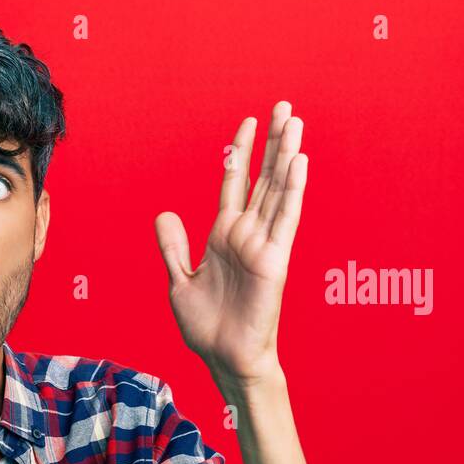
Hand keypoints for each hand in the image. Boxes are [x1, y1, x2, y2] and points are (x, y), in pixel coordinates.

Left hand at [154, 101, 307, 388]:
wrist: (223, 357)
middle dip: (272, 143)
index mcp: (223, 236)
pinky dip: (292, 190)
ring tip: (296, 122)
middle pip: (263, 178)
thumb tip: (164, 213)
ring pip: (277, 190)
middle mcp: (246, 234)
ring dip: (287, 156)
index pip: (235, 183)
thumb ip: (174, 247)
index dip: (240, 153)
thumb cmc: (207, 327)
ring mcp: (263, 245)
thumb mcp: (180, 281)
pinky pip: (285, 219)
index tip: (247, 123)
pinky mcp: (274, 260)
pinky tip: (299, 162)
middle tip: (284, 107)